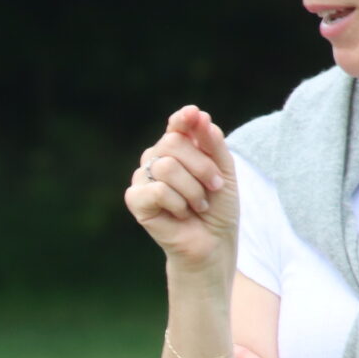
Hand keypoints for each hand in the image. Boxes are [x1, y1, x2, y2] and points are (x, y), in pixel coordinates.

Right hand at [126, 106, 239, 277]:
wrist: (212, 243)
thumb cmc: (218, 207)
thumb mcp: (224, 171)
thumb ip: (213, 142)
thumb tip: (198, 114)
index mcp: (178, 148)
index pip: (177, 124)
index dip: (184, 118)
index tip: (194, 114)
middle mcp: (157, 158)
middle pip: (173, 142)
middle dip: (201, 166)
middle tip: (213, 187)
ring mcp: (143, 177)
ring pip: (166, 166)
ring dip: (192, 189)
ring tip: (198, 205)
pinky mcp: (135, 199)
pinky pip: (158, 189)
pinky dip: (177, 203)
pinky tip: (180, 214)